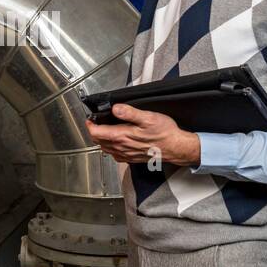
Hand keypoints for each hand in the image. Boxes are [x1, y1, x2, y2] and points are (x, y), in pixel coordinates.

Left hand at [85, 103, 200, 166]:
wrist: (176, 148)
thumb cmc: (164, 133)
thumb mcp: (148, 117)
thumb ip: (129, 112)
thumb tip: (115, 108)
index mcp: (122, 136)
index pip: (97, 133)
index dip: (90, 125)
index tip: (90, 119)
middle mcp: (122, 147)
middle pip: (99, 142)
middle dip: (94, 132)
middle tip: (94, 123)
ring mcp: (126, 154)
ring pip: (106, 149)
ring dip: (101, 141)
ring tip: (103, 131)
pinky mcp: (132, 158)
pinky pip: (116, 155)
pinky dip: (111, 149)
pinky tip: (116, 143)